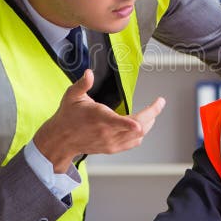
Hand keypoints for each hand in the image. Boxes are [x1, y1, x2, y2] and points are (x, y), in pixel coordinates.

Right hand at [33, 70, 165, 171]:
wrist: (61, 139)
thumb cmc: (68, 116)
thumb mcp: (72, 96)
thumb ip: (82, 84)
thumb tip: (89, 73)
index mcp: (98, 117)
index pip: (115, 122)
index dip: (128, 124)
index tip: (139, 123)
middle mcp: (106, 132)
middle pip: (136, 127)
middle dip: (152, 114)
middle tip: (159, 103)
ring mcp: (110, 142)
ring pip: (138, 136)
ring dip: (149, 123)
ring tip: (153, 112)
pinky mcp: (112, 148)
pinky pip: (133, 143)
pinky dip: (141, 134)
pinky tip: (143, 125)